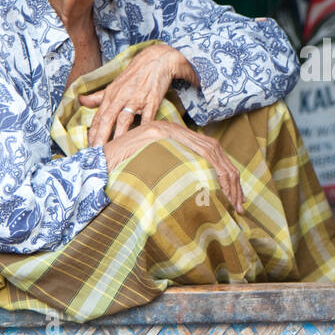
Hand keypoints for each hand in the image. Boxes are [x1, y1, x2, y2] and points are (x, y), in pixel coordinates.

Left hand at [82, 42, 194, 146]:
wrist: (156, 60)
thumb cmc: (135, 74)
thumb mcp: (114, 84)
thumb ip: (98, 96)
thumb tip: (81, 101)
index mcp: (111, 95)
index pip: (98, 117)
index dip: (92, 133)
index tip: (87, 148)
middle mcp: (121, 98)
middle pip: (107, 120)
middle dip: (100, 138)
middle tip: (96, 154)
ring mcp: (136, 100)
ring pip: (124, 120)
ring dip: (118, 136)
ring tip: (114, 151)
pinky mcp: (152, 101)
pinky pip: (147, 117)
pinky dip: (143, 128)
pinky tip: (139, 140)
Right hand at [105, 120, 243, 213]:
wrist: (95, 167)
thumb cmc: (121, 176)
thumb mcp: (155, 173)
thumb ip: (174, 173)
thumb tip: (201, 193)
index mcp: (174, 136)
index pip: (211, 150)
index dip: (227, 174)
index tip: (236, 198)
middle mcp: (172, 129)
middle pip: (215, 149)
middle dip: (232, 180)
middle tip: (240, 206)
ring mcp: (164, 129)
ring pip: (208, 150)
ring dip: (224, 179)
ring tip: (232, 203)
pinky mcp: (155, 134)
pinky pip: (189, 151)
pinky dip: (207, 169)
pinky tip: (217, 188)